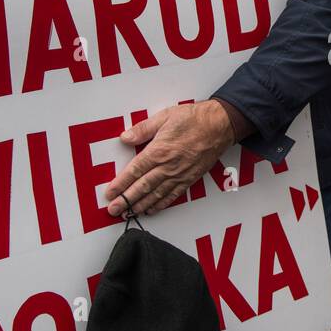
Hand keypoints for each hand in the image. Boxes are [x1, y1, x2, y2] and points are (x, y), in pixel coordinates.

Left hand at [105, 100, 234, 216]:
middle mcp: (168, 166)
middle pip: (142, 186)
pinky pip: (172, 195)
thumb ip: (143, 129)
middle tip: (114, 209)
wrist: (220, 125)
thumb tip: (125, 137)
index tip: (110, 193)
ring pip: (156, 194)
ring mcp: (179, 174)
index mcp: (159, 150)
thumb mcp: (164, 116)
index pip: (135, 171)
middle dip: (126, 200)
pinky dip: (161, 204)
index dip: (121, 184)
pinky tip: (151, 209)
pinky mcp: (189, 178)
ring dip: (141, 205)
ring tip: (128, 213)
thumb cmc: (194, 119)